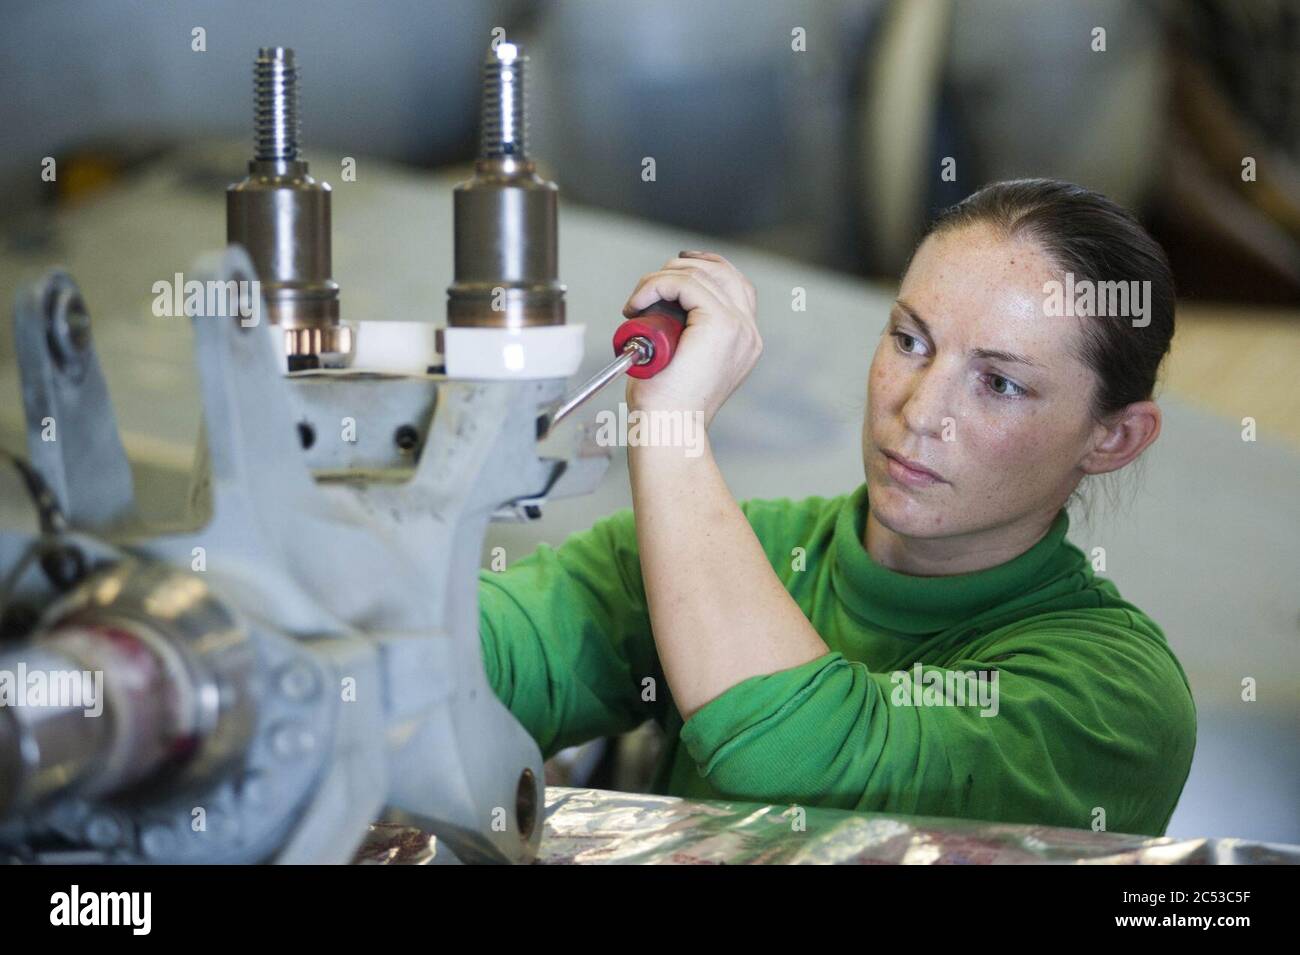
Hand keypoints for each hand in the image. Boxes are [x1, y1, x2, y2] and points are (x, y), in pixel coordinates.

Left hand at [621, 251, 760, 427]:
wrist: (669, 430)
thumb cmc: (665, 406)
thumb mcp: (681, 360)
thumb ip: (686, 333)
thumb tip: (664, 305)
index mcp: (743, 341)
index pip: (733, 284)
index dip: (700, 268)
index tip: (665, 275)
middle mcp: (748, 332)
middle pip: (722, 272)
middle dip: (679, 269)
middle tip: (645, 292)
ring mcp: (739, 327)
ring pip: (700, 274)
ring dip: (660, 279)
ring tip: (637, 302)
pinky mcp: (720, 324)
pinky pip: (686, 284)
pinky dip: (656, 285)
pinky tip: (638, 304)